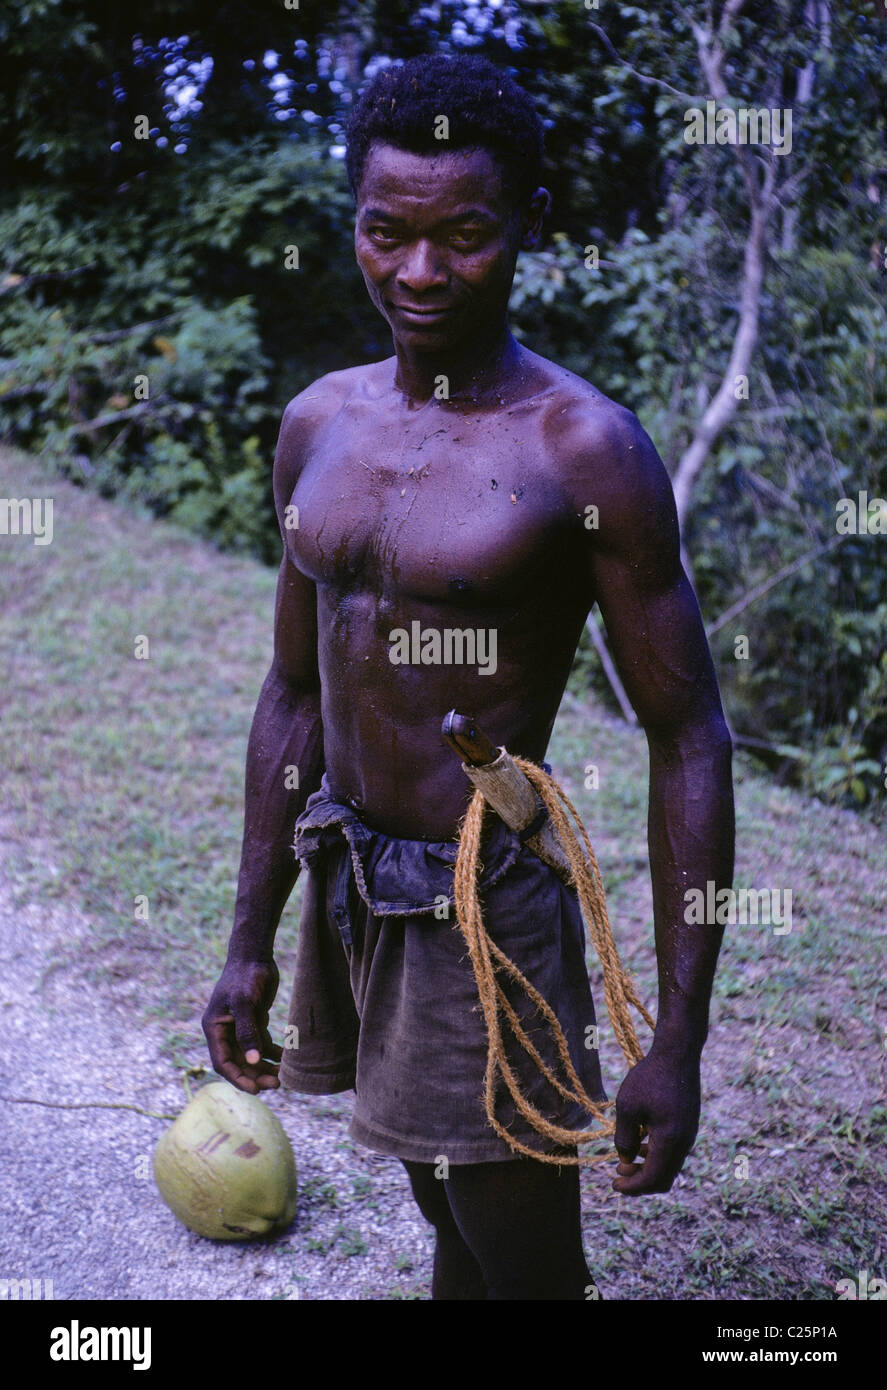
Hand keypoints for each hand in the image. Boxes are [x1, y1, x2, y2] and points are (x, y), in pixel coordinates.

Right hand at [202, 958, 282, 1093]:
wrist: (255, 954)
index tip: (255, 1089)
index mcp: (214, 1028)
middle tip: (276, 1084)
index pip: (222, 1062)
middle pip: (238, 1062)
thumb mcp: (245, 1002)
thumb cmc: (245, 975)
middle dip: (255, 1075)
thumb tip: (253, 1060)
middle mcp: (225, 1031)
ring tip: (283, 1077)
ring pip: (251, 1056)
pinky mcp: (254, 1022)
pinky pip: (262, 1045)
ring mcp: (239, 1027)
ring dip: (265, 1068)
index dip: (237, 1078)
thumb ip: (247, 1031)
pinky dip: (273, 1053)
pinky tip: (286, 1060)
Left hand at [611, 1046, 700, 1195]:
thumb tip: (625, 1161)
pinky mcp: (688, 1125)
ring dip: (648, 1168)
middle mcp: (684, 1142)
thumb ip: (624, 1137)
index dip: (632, 1187)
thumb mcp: (627, 1106)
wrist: (677, 1054)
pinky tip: (641, 1143)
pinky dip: (656, 1155)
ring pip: (669, 1165)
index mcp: (670, 1140)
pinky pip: (673, 1151)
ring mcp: (689, 1134)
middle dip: (640, 1181)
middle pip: (664, 1178)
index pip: (653, 1178)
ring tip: (625, 1161)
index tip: (613, 1185)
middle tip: (618, 1175)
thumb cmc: (650, 1077)